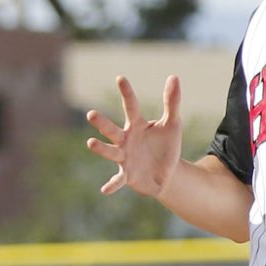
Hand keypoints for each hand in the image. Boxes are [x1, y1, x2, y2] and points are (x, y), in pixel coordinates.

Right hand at [85, 74, 182, 198]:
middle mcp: (125, 140)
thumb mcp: (173, 123)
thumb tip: (174, 76)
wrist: (168, 172)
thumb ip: (172, 102)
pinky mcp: (127, 175)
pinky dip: (112, 185)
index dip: (127, 93)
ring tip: (90, 142)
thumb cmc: (166, 145)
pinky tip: (105, 189)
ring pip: (110, 152)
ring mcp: (124, 157)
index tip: (120, 78)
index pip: (131, 106)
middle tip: (91, 114)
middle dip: (102, 123)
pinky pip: (118, 180)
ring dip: (101, 148)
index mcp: (136, 125)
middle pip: (112, 130)